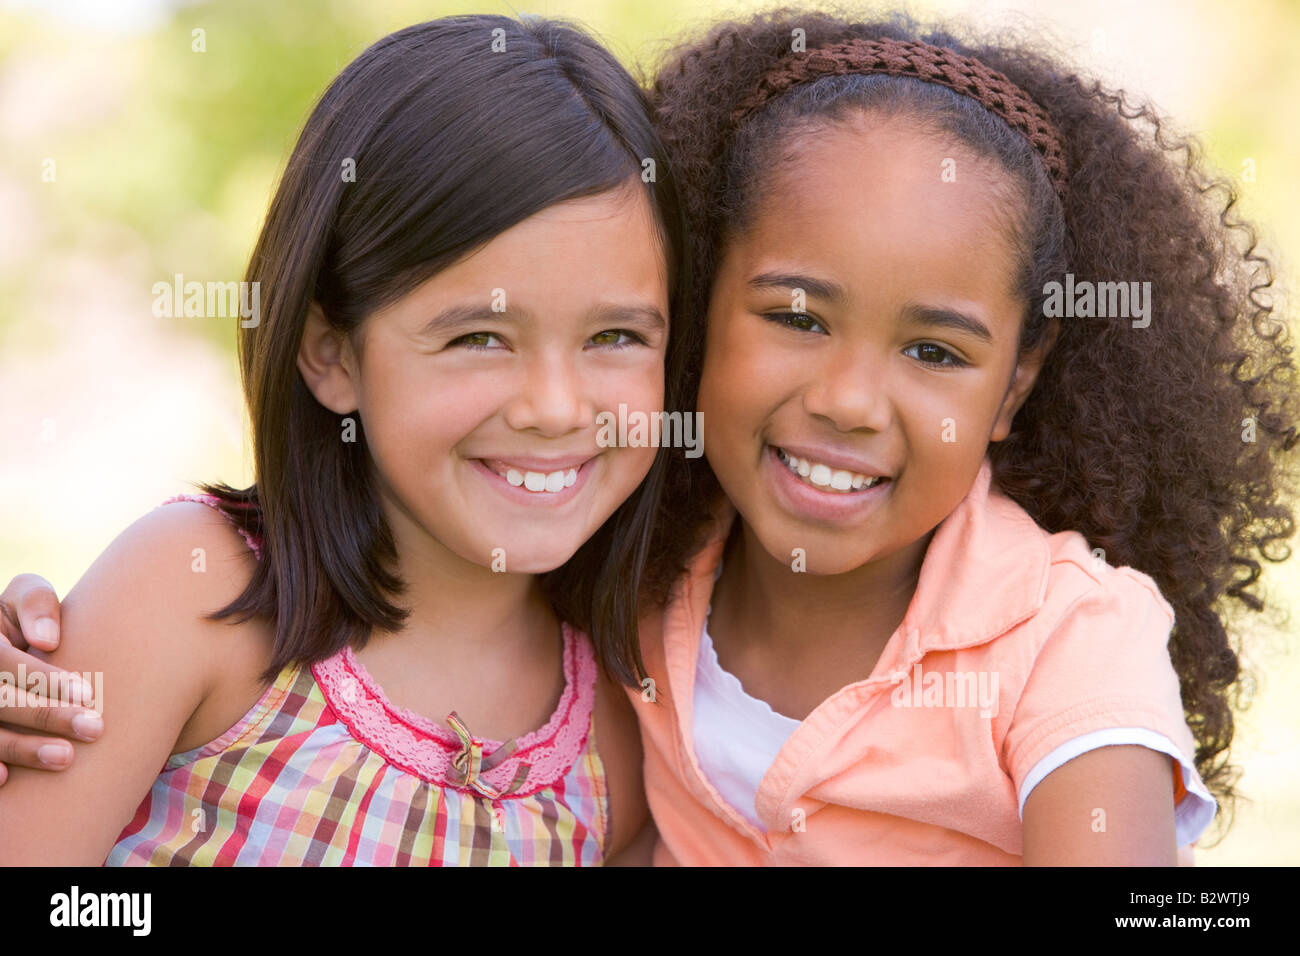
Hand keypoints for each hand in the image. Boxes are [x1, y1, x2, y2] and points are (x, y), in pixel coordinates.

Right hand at [0, 574, 102, 783]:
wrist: (3, 641)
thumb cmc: (20, 621)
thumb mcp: (23, 598)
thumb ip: (35, 605)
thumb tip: (47, 640)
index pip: (6, 662)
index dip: (44, 679)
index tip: (88, 694)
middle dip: (45, 717)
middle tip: (94, 729)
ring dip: (21, 749)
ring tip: (66, 759)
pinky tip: (8, 779)